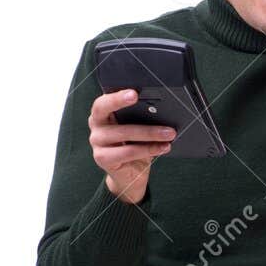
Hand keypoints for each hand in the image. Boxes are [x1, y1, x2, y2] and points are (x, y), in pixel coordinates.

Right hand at [89, 88, 174, 203]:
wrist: (131, 173)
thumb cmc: (136, 145)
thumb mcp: (140, 128)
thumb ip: (143, 117)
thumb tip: (165, 110)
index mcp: (103, 112)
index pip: (104, 99)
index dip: (116, 95)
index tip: (133, 92)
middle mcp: (96, 124)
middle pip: (103, 109)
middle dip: (121, 102)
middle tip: (141, 99)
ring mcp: (96, 142)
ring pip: (122, 133)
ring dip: (149, 132)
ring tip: (169, 133)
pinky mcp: (102, 158)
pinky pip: (127, 152)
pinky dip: (148, 149)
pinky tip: (163, 147)